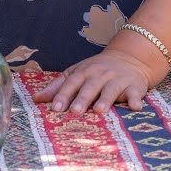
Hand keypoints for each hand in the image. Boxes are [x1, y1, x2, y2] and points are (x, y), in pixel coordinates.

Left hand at [32, 48, 154, 114]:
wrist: (129, 58)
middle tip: (74, 112)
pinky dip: (136, 99)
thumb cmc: (96, 71)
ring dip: (105, 100)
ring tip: (100, 111)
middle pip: (89, 87)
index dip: (62, 95)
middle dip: (82, 99)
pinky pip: (135, 93)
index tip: (55, 108)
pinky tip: (135, 107)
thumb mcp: (76, 74)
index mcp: (83, 72)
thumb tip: (35, 99)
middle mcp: (99, 75)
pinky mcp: (135, 86)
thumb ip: (57, 87)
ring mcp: (117, 80)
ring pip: (110, 90)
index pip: (71, 83)